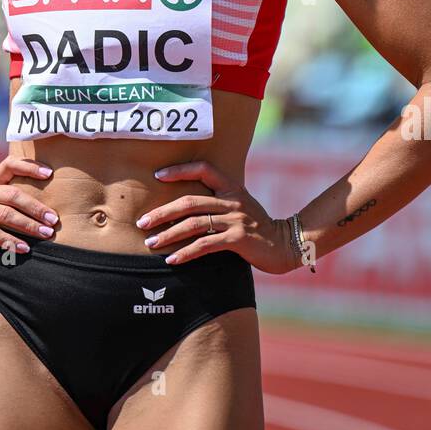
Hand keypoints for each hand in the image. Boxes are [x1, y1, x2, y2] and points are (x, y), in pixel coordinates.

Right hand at [0, 155, 57, 255]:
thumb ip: (14, 196)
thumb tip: (50, 206)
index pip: (10, 165)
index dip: (30, 166)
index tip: (50, 173)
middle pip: (13, 195)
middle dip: (36, 208)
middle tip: (54, 219)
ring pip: (5, 215)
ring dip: (28, 226)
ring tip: (46, 234)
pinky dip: (11, 241)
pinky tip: (25, 248)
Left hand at [136, 159, 299, 274]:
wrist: (287, 244)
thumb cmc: (258, 227)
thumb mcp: (241, 207)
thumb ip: (220, 203)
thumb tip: (185, 209)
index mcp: (232, 188)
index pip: (203, 170)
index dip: (180, 170)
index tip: (158, 175)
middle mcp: (232, 200)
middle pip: (189, 201)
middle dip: (162, 212)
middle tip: (142, 222)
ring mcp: (235, 219)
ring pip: (193, 224)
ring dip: (168, 234)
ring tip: (151, 243)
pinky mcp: (238, 239)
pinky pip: (205, 245)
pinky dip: (186, 252)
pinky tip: (172, 260)